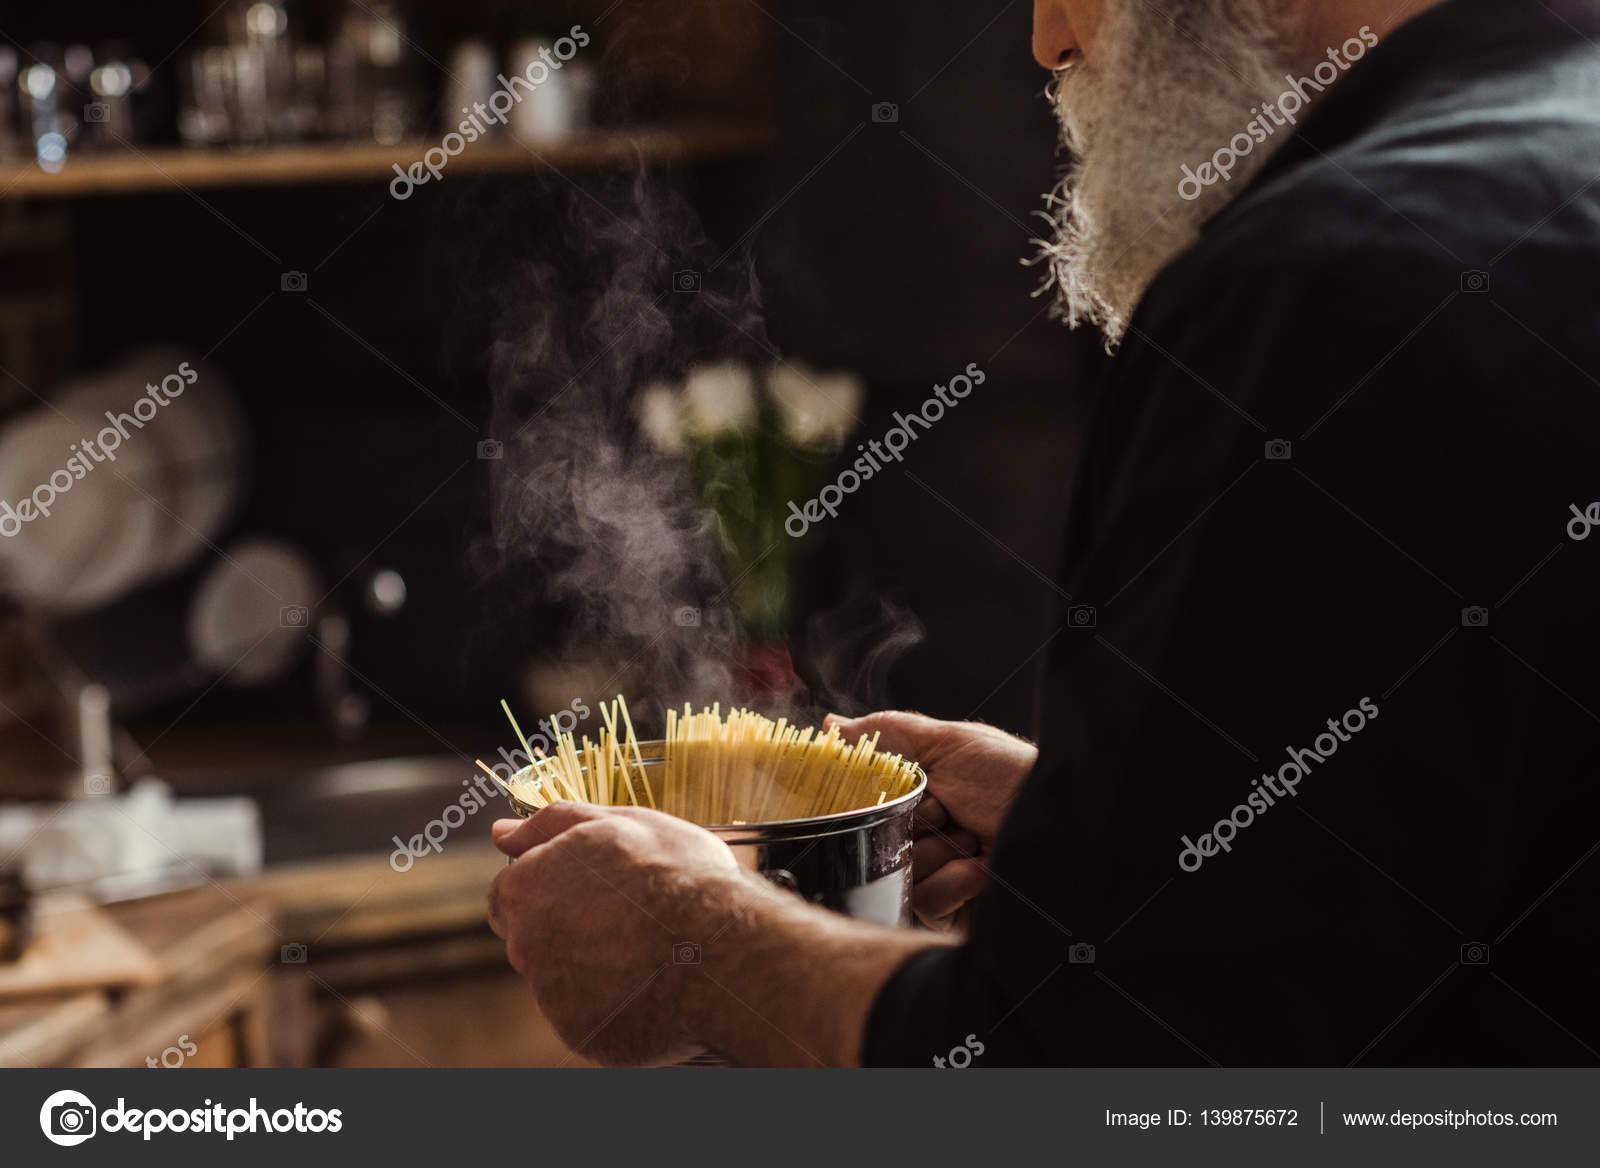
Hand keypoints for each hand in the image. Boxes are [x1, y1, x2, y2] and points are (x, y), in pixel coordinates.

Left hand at [488, 803, 743, 1065]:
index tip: (589, 889)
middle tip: (626, 919)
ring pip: (564, 980)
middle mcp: (527, 943)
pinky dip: (617, 1005)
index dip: (550, 887)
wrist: (719, 950)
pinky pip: (593, 1018)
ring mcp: (553, 994)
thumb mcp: (620, 823)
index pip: (511, 891)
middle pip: (533, 937)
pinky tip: (655, 987)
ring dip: (596, 968)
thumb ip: (552, 825)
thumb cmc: (677, 878)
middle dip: (569, 929)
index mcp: (529, 887)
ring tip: (651, 953)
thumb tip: (502, 831)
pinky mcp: (582, 1033)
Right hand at [825, 711, 1036, 930]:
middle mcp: (930, 835)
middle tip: (944, 812)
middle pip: (874, 842)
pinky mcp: (956, 911)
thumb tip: (830, 725)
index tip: (901, 790)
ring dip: (934, 855)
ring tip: (971, 839)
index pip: (868, 805)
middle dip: (909, 826)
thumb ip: (887, 733)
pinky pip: (925, 904)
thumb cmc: (1014, 777)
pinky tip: (982, 867)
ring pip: (894, 875)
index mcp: (923, 796)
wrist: (1066, 827)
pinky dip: (952, 882)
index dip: (876, 799)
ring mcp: (942, 875)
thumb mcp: (949, 743)